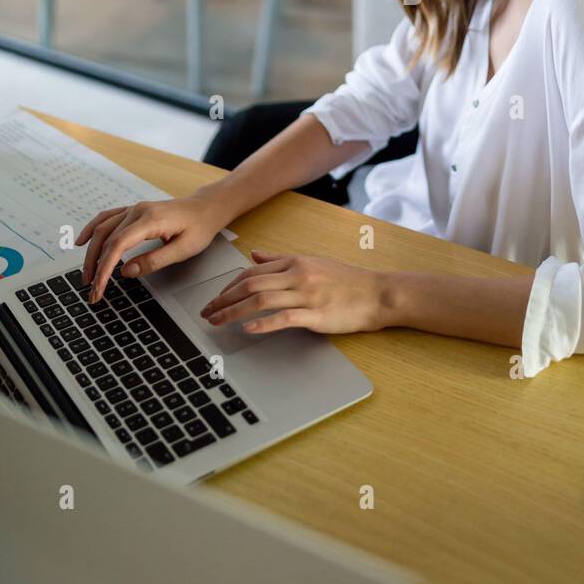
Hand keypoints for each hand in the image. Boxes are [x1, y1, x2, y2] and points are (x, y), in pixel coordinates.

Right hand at [77, 192, 226, 301]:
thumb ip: (154, 260)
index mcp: (150, 220)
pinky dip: (92, 230)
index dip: (105, 268)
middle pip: (105, 237)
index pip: (118, 245)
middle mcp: (138, 211)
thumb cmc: (199, 227)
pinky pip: (107, 218)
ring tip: (87, 274)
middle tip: (91, 289)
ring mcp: (134, 209)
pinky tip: (82, 241)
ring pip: (102, 228)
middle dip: (94, 264)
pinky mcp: (133, 211)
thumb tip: (126, 271)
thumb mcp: (183, 249)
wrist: (205, 208)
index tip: (99, 287)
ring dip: (91, 252)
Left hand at [200, 249, 386, 335]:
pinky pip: (285, 318)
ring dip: (234, 312)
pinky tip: (248, 329)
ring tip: (218, 322)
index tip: (215, 299)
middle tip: (207, 313)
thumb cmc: (346, 280)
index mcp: (294, 262)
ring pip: (261, 300)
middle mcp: (298, 275)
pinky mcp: (317, 315)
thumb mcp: (311, 262)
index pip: (252, 272)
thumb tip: (254, 253)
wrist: (376, 293)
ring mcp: (307, 294)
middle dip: (223, 300)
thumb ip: (280, 259)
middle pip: (250, 284)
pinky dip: (264, 323)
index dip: (228, 286)